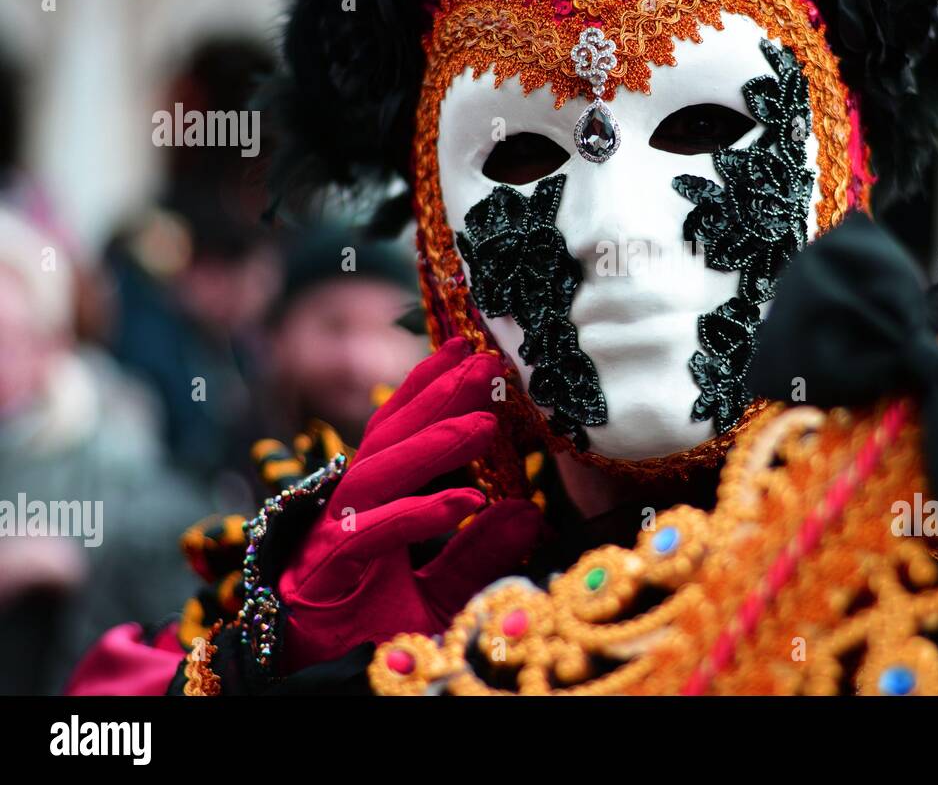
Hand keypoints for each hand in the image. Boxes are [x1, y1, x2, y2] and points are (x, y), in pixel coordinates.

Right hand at [278, 338, 542, 672]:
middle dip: (438, 395)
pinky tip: (465, 502)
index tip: (473, 352)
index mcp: (371, 501)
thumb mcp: (439, 592)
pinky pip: (374, 533)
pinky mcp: (325, 571)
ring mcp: (332, 534)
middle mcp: (349, 507)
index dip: (433, 388)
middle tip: (484, 362)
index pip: (402, 432)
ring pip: (381, 472)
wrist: (308, 682)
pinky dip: (418, 514)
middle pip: (391, 436)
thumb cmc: (364, 633)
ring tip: (485, 423)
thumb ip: (478, 552)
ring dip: (434, 444)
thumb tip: (531, 511)